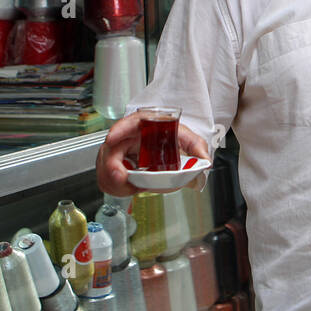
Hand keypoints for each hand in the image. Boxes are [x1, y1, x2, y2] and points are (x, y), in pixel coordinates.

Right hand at [95, 113, 210, 195]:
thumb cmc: (173, 139)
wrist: (170, 151)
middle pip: (111, 149)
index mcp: (145, 125)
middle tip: (121, 179)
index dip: (119, 130)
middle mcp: (128, 137)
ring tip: (131, 188)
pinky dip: (115, 187)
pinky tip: (128, 188)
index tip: (112, 138)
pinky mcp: (115, 166)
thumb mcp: (188, 140)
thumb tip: (204, 159)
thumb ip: (197, 146)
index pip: (129, 122)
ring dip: (114, 181)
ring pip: (105, 166)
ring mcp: (119, 152)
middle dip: (111, 167)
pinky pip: (106, 177)